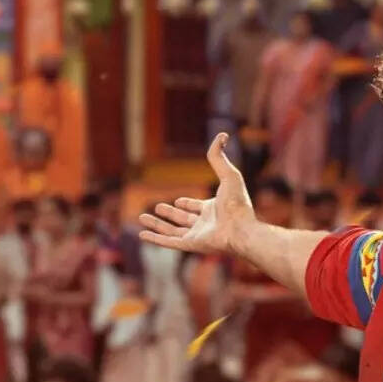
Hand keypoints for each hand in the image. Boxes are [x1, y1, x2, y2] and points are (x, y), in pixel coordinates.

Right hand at [139, 133, 256, 255]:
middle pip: (184, 219)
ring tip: (141, 217)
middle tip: (157, 207)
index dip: (189, 204)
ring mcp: (197, 236)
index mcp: (214, 209)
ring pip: (172, 231)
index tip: (179, 201)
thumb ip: (219, 157)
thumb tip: (221, 135)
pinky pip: (168, 242)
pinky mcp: (191, 246)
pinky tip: (141, 234)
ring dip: (157, 225)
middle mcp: (206, 224)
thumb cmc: (237, 204)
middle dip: (170, 214)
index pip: (198, 207)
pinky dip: (155, 239)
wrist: (241, 229)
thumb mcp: (228, 174)